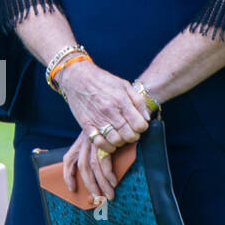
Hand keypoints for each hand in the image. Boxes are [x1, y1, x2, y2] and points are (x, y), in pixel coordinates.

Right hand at [55, 58, 149, 197]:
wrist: (77, 77)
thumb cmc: (102, 80)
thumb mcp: (124, 84)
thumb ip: (138, 100)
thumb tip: (147, 117)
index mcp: (121, 100)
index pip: (139, 124)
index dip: (142, 127)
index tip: (140, 125)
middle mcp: (110, 111)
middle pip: (129, 135)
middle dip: (134, 136)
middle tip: (132, 132)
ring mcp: (97, 120)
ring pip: (116, 141)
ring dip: (122, 142)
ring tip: (121, 136)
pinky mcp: (87, 126)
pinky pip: (100, 143)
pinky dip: (108, 147)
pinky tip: (111, 142)